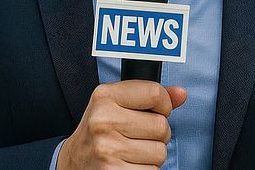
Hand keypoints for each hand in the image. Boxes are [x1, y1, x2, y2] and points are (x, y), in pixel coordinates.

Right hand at [57, 81, 186, 168]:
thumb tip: (182, 94)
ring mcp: (107, 149)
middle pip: (161, 126)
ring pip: (160, 152)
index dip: (164, 104)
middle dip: (158, 134)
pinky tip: (129, 164)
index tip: (157, 110)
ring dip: (152, 154)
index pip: (155, 93)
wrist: (72, 163)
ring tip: (133, 151)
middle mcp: (103, 120)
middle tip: (140, 135)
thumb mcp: (118, 104)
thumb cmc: (100, 131)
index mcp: (105, 96)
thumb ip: (150, 97)